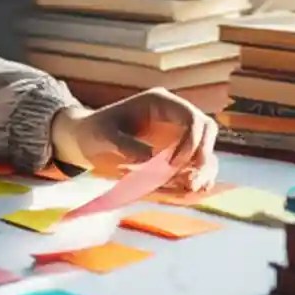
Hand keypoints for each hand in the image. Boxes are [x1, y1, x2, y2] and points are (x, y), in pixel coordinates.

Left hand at [52, 88, 218, 190]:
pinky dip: (196, 178)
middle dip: (203, 156)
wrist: (87, 140)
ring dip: (204, 171)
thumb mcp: (103, 134)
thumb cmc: (94, 131)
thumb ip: (125, 144)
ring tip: (192, 188)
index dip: (190, 141)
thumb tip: (151, 158)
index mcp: (161, 103)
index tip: (172, 164)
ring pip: (205, 150)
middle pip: (207, 131)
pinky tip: (189, 191)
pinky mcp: (175, 153)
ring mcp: (177, 134)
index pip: (191, 117)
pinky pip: (195, 165)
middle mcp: (174, 116)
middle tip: (191, 181)